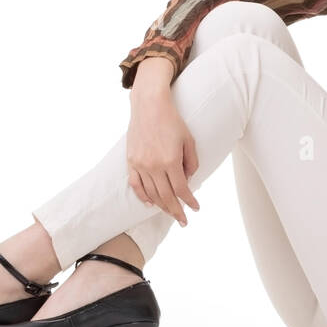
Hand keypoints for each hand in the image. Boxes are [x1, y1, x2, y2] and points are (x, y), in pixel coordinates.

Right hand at [126, 92, 200, 225]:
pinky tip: (149, 204)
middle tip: (183, 221)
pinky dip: (142, 196)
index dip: (189, 201)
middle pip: (166, 196)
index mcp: (171, 161)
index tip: (195, 208)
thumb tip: (188, 180)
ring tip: (170, 213)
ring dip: (161, 206)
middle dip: (176, 211)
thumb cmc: (173, 121)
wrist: (149, 106)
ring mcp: (140, 164)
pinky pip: (135, 184)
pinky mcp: (131, 161)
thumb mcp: (189, 140)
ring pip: (151, 193)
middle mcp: (154, 166)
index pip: (182, 189)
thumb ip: (191, 162)